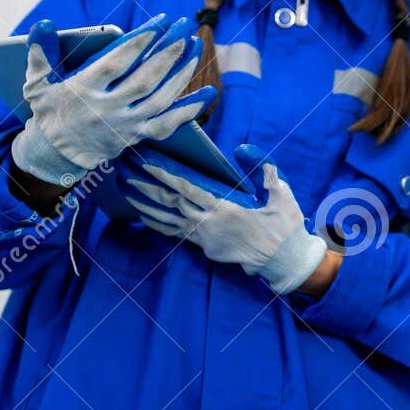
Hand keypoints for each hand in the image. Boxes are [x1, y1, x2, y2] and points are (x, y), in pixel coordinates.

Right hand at [11, 15, 213, 185]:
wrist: (55, 154)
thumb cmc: (49, 111)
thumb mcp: (37, 83)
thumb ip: (40, 52)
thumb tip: (44, 23)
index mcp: (84, 90)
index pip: (117, 63)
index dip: (141, 41)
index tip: (161, 21)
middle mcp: (108, 108)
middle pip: (145, 77)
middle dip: (168, 50)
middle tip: (185, 26)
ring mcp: (126, 124)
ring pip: (161, 97)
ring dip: (182, 71)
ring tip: (195, 45)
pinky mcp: (138, 136)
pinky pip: (169, 124)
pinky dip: (190, 109)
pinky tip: (208, 92)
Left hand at [119, 145, 325, 294]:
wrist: (284, 261)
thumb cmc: (284, 224)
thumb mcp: (281, 192)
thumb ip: (262, 167)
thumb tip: (241, 148)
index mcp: (224, 209)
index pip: (187, 189)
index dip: (164, 176)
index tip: (146, 163)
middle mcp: (208, 225)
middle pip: (170, 203)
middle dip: (146, 186)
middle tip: (125, 171)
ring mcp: (205, 239)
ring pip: (168, 220)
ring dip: (145, 205)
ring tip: (126, 191)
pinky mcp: (205, 248)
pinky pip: (176, 232)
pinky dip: (158, 223)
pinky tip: (145, 215)